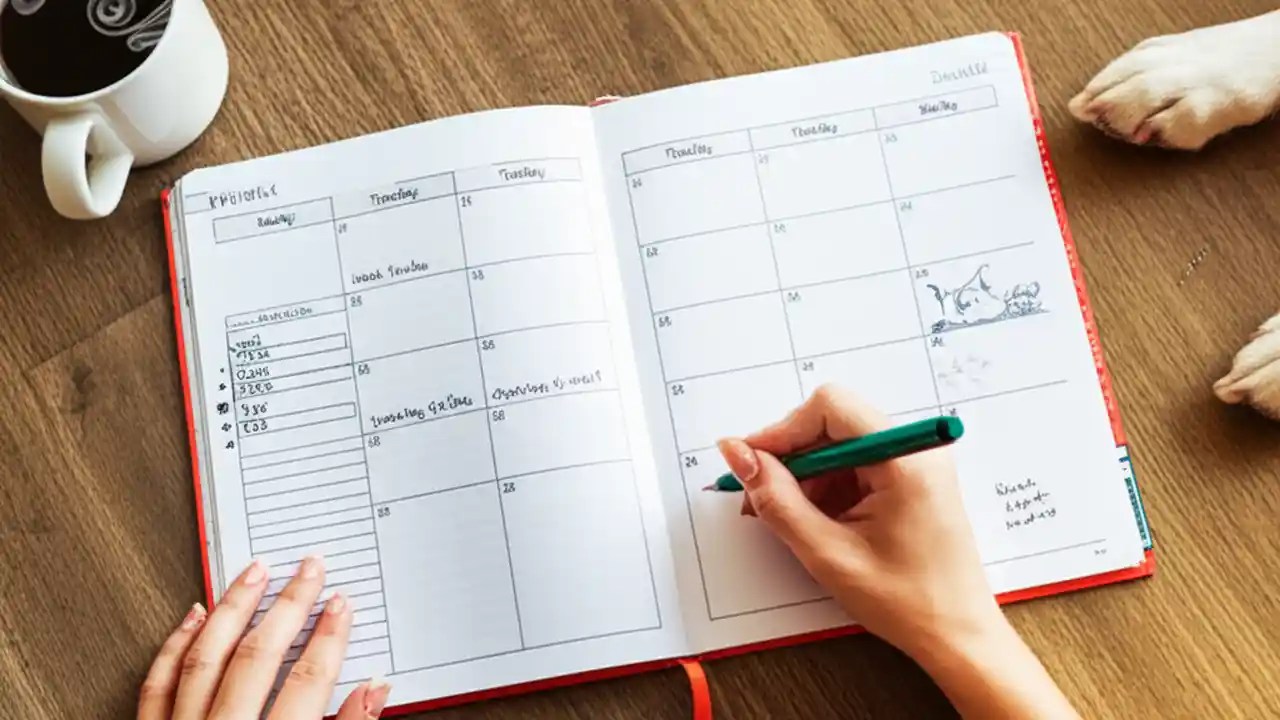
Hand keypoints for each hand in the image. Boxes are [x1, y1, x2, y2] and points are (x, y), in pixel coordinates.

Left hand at [137, 556, 390, 719]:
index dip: (329, 638)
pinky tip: (194, 615)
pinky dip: (176, 646)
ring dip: (234, 609)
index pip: (308, 681)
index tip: (342, 605)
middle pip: (259, 656)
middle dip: (289, 606)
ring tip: (254, 573)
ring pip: (206, 658)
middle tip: (309, 570)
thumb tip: (375, 691)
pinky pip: (158, 684)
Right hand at [717, 384, 999, 657]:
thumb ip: (777, 500)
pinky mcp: (911, 478)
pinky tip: (819, 521)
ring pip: (840, 443)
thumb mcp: (827, 553)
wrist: (958, 636)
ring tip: (795, 520)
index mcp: (906, 460)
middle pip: (833, 422)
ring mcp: (916, 462)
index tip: (751, 462)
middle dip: (792, 457)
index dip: (783, 430)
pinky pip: (856, 463)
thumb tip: (738, 454)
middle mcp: (916, 449)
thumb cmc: (907, 602)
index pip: (831, 407)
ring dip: (808, 476)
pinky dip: (829, 487)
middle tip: (761, 497)